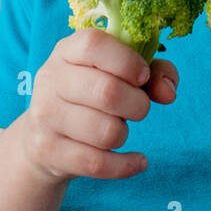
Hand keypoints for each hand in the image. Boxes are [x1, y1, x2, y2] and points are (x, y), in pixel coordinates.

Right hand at [19, 27, 177, 183]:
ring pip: (106, 132)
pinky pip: (98, 163)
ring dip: (124, 134)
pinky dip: (127, 165)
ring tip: (118, 129)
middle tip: (138, 108)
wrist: (41, 139)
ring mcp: (45, 116)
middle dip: (138, 104)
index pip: (94, 44)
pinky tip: (137, 161)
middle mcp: (50, 79)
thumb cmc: (90, 97)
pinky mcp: (48, 150)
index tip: (142, 76)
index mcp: (66, 51)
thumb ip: (153, 73)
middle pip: (107, 92)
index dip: (127, 61)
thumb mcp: (117, 74)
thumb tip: (168, 92)